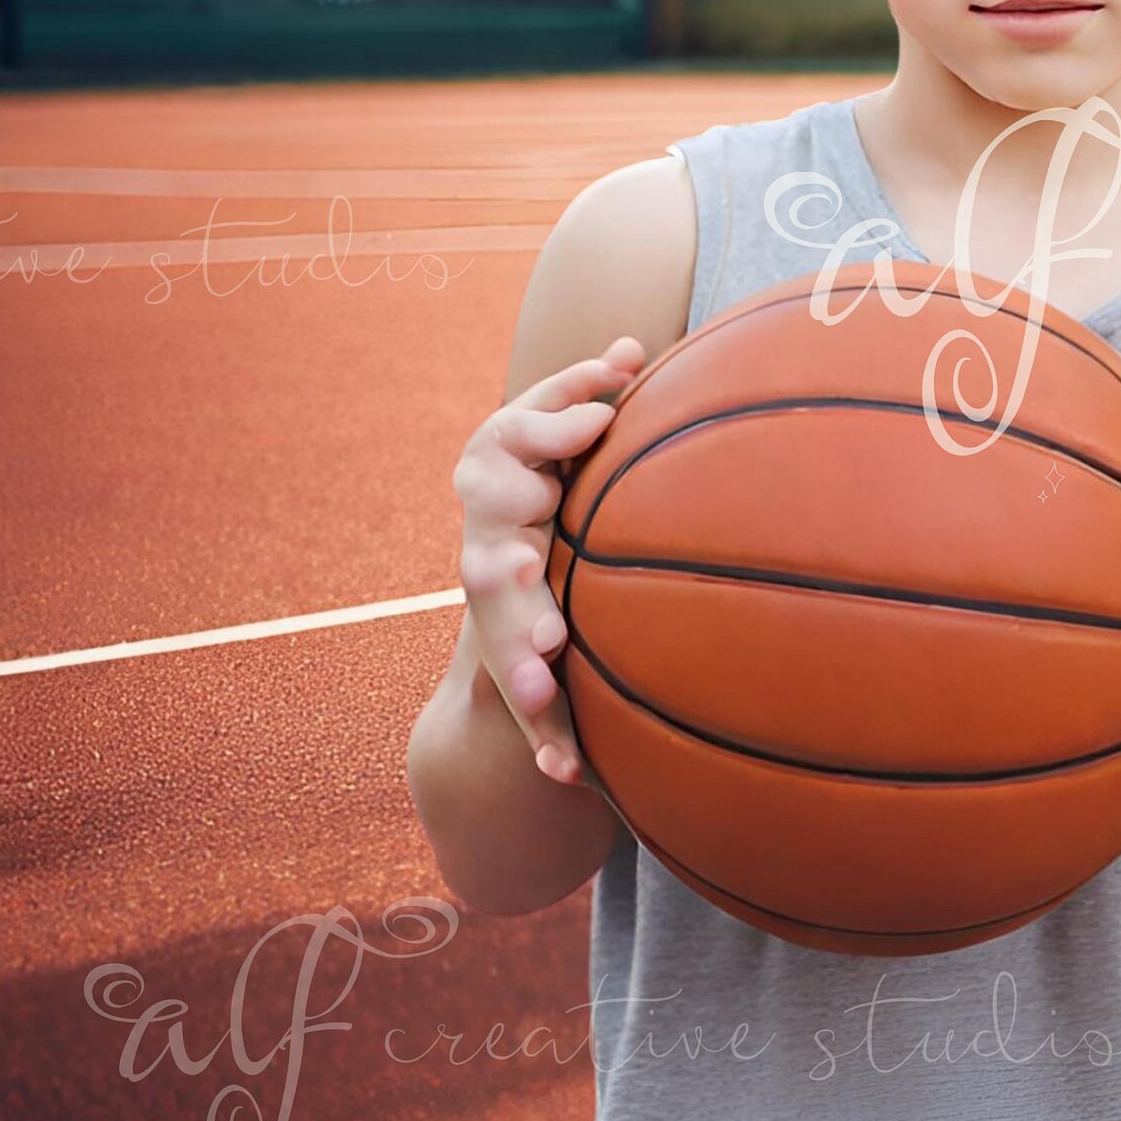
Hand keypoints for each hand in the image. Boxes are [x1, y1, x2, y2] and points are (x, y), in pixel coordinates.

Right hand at [449, 337, 645, 791]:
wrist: (513, 572)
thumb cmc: (554, 483)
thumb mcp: (563, 442)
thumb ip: (588, 396)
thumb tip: (631, 344)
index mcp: (505, 478)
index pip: (514, 441)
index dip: (550, 428)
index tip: (598, 418)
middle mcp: (490, 543)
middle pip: (489, 553)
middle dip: (510, 560)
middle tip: (532, 564)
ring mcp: (494, 610)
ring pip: (499, 637)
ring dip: (518, 659)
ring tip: (544, 674)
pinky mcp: (512, 666)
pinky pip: (525, 713)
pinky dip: (548, 742)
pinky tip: (572, 775)